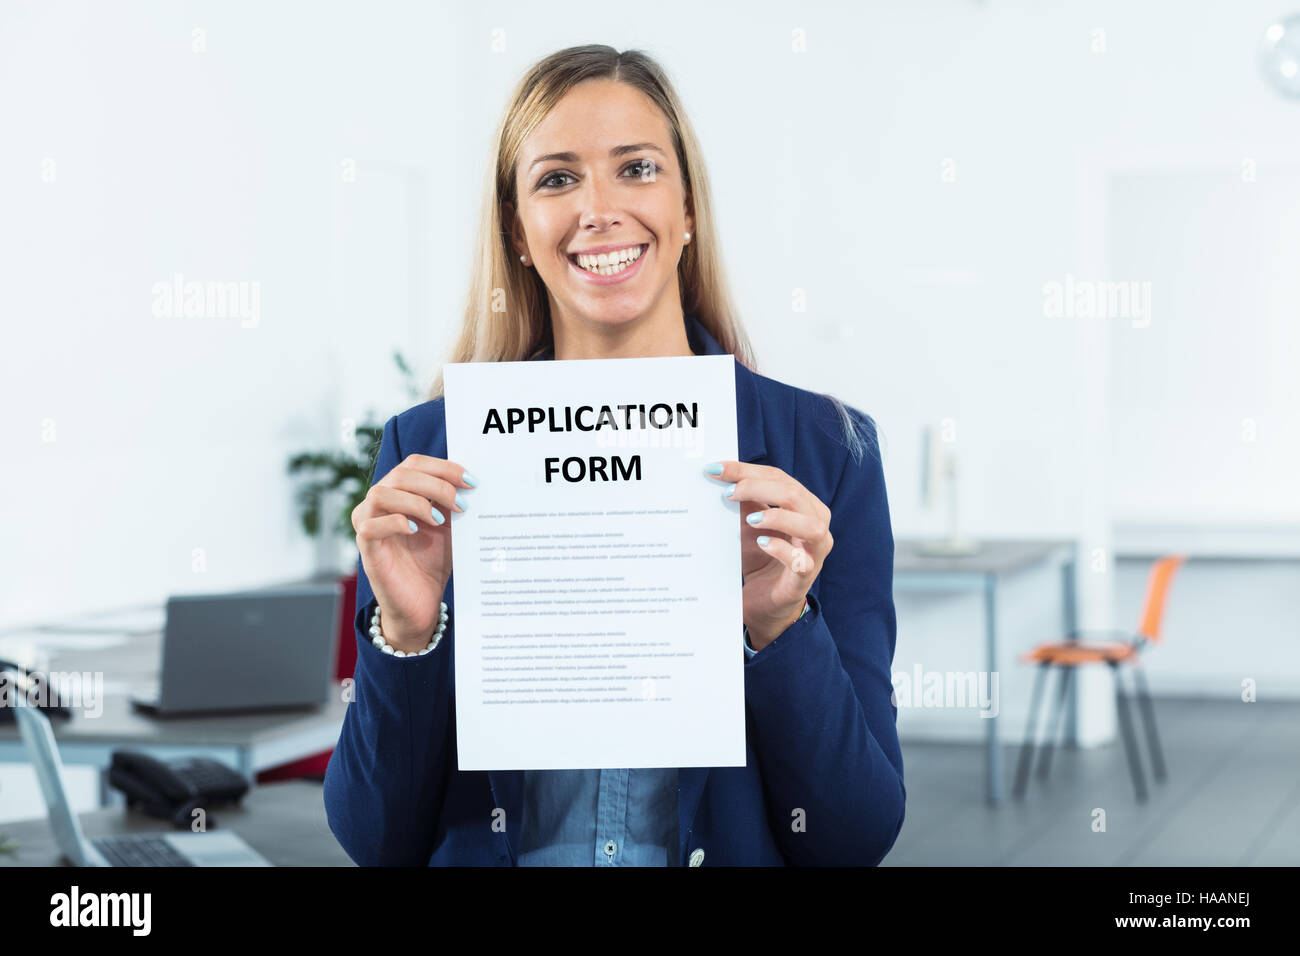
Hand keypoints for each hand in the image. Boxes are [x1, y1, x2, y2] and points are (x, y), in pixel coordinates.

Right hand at [351, 454, 473, 650]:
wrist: (422, 603)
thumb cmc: (432, 562)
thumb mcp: (448, 527)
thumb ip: (452, 503)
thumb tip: (469, 481)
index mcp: (399, 492)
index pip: (415, 463)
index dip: (443, 467)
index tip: (471, 481)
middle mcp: (379, 503)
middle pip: (401, 474)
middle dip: (437, 484)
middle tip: (462, 504)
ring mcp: (368, 523)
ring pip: (381, 494)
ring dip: (416, 501)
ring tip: (439, 520)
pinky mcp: (365, 548)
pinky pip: (370, 526)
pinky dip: (395, 522)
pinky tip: (416, 530)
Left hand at [706, 461, 832, 650]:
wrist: (764, 603)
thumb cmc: (759, 558)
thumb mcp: (747, 525)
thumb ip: (742, 502)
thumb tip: (717, 474)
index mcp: (803, 504)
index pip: (779, 478)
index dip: (747, 470)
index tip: (715, 469)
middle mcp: (815, 523)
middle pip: (794, 494)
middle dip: (758, 488)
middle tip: (728, 492)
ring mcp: (814, 551)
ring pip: (810, 524)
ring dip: (778, 517)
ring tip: (750, 519)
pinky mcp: (805, 576)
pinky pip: (801, 561)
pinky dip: (782, 549)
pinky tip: (762, 544)